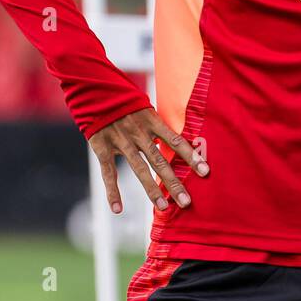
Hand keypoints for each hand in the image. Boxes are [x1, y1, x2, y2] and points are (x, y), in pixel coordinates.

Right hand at [89, 107, 208, 214]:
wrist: (96, 91)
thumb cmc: (125, 101)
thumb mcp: (145, 108)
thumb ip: (159, 126)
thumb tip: (180, 141)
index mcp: (151, 121)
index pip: (176, 141)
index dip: (191, 156)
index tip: (205, 172)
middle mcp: (138, 132)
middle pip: (159, 161)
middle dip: (173, 182)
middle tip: (186, 202)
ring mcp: (120, 141)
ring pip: (139, 168)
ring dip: (151, 190)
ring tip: (163, 207)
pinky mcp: (102, 147)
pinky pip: (108, 172)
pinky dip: (112, 191)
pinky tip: (118, 209)